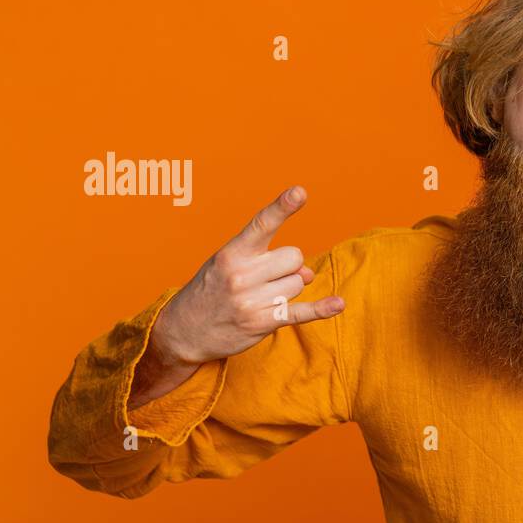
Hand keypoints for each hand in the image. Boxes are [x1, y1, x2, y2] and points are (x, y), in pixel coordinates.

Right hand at [150, 185, 345, 367]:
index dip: (282, 207)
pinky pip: (301, 312)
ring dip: (287, 290)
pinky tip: (338, 304)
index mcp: (232, 253)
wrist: (184, 331)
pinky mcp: (262, 323)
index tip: (299, 192)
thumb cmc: (212, 291)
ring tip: (260, 299)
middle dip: (288, 267)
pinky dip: (322, 309)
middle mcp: (241, 275)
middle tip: (265, 279)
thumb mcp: (230, 266)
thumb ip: (268, 261)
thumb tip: (309, 273)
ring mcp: (252, 300)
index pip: (261, 224)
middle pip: (295, 257)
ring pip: (298, 283)